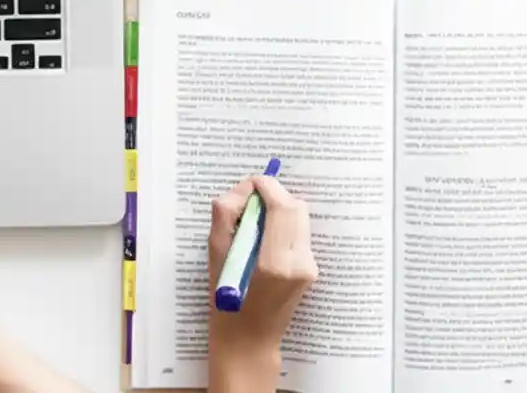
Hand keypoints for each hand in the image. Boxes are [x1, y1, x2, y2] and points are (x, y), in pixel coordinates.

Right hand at [207, 176, 316, 386]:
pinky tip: (262, 240)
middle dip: (273, 196)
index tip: (249, 184)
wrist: (249, 342)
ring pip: (299, 218)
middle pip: (296, 207)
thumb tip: (241, 191)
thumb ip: (226, 217)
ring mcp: (309, 267)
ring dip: (278, 210)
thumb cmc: (225, 305)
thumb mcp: (215, 258)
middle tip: (247, 204)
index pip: (281, 207)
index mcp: (274, 263)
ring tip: (252, 225)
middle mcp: (299, 263)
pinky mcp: (311, 270)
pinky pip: (298, 233)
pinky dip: (281, 225)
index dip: (266, 186)